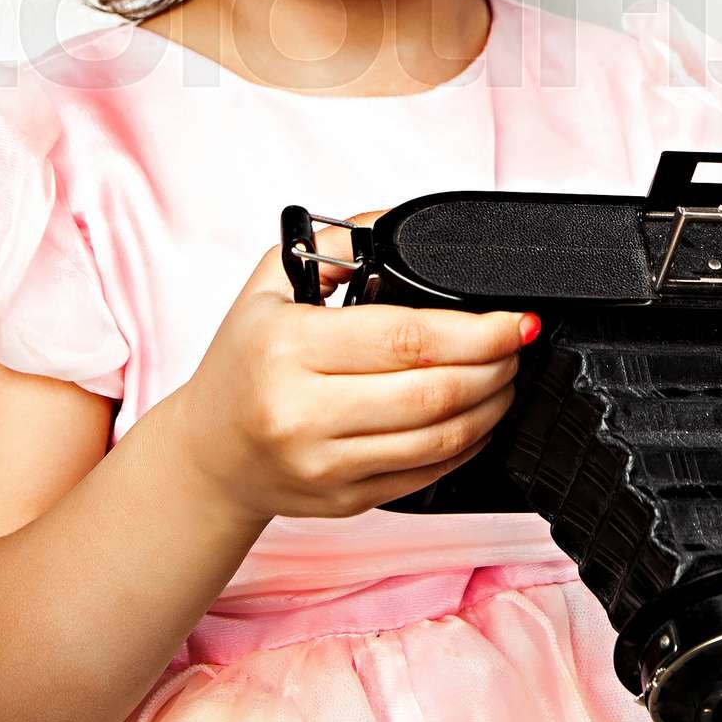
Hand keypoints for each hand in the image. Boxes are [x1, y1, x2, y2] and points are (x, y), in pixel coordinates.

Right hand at [172, 209, 532, 522]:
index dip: (478, 331)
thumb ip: (338, 243)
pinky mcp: (346, 501)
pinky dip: (468, 444)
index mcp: (289, 348)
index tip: (514, 320)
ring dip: (492, 406)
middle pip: (434, 392)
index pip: (408, 340)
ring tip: (505, 377)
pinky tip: (478, 418)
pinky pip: (427, 474)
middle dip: (495, 366)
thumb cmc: (242, 363)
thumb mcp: (271, 284)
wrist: (206, 455)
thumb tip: (406, 221)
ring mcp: (326, 465)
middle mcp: (303, 413)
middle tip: (516, 345)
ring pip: (440, 439)